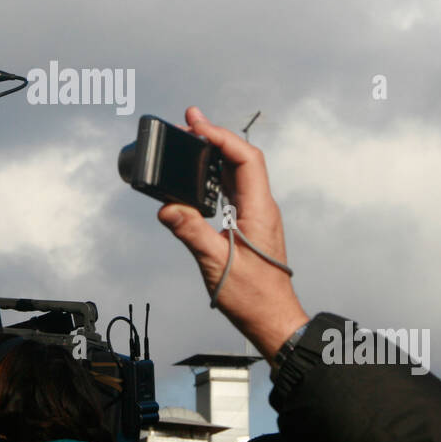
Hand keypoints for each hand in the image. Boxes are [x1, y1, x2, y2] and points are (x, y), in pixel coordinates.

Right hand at [156, 107, 308, 360]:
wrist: (273, 320)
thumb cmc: (254, 298)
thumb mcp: (217, 264)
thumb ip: (191, 232)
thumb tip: (168, 208)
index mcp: (259, 210)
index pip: (246, 159)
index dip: (221, 137)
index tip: (197, 125)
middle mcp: (262, 208)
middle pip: (243, 159)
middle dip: (217, 137)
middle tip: (191, 121)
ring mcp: (257, 216)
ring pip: (239, 173)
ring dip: (217, 154)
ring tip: (193, 140)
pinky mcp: (250, 226)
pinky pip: (235, 190)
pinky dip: (217, 176)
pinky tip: (201, 177)